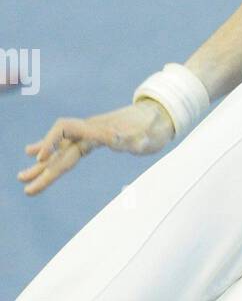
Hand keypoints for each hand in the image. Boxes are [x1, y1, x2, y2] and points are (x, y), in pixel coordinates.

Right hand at [17, 98, 174, 195]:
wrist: (160, 115)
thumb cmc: (153, 127)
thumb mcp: (144, 135)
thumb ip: (130, 138)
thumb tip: (117, 139)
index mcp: (97, 128)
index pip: (65, 130)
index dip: (51, 142)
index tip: (43, 159)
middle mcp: (89, 130)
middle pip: (60, 148)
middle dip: (42, 168)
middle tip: (24, 185)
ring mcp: (90, 135)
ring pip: (61, 150)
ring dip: (43, 166)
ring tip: (22, 178)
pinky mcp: (94, 140)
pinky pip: (68, 148)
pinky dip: (53, 155)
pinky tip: (39, 159)